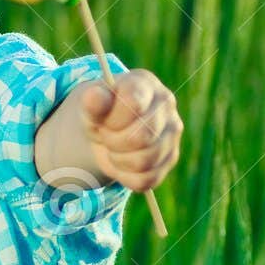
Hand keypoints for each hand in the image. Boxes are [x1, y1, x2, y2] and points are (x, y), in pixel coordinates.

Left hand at [79, 68, 182, 192]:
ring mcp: (172, 134)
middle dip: (113, 142)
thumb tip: (93, 97)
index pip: (134, 103)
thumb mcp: (92, 106)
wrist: (109, 129)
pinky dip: (126, 177)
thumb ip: (93, 101)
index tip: (105, 120)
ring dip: (118, 160)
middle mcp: (166, 106)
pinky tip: (121, 163)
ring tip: (113, 148)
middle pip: (141, 137)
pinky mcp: (170, 159)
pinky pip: (146, 180)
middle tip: (106, 136)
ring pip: (144, 161)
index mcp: (146, 85)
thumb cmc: (103, 113)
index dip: (113, 119)